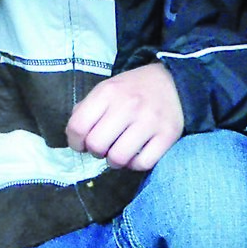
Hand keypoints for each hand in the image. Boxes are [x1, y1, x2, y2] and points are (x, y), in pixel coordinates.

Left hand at [66, 63, 183, 171]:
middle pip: (96, 145)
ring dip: (113, 161)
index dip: (74, 142)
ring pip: (118, 157)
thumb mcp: (105, 89)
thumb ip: (86, 109)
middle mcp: (128, 105)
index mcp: (107, 92)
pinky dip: (134, 165)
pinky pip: (143, 163)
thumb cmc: (132, 89)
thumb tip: (75, 137)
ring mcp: (149, 121)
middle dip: (95, 151)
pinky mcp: (168, 135)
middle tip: (102, 147)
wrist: (172, 82)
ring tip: (118, 152)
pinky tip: (135, 155)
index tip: (80, 144)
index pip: (78, 126)